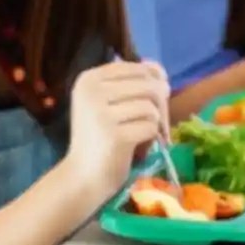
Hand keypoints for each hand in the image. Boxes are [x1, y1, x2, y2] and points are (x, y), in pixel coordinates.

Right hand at [64, 61, 169, 194]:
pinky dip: (152, 139)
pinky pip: (151, 127)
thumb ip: (132, 84)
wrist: (83, 176)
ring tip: (142, 136)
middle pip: (149, 85)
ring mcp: (101, 113)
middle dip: (161, 105)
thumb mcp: (108, 103)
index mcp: (89, 79)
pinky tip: (138, 147)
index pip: (138, 68)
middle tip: (158, 124)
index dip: (155, 84)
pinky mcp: (115, 135)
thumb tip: (160, 69)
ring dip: (155, 124)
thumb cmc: (98, 139)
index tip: (152, 103)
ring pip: (151, 107)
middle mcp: (92, 91)